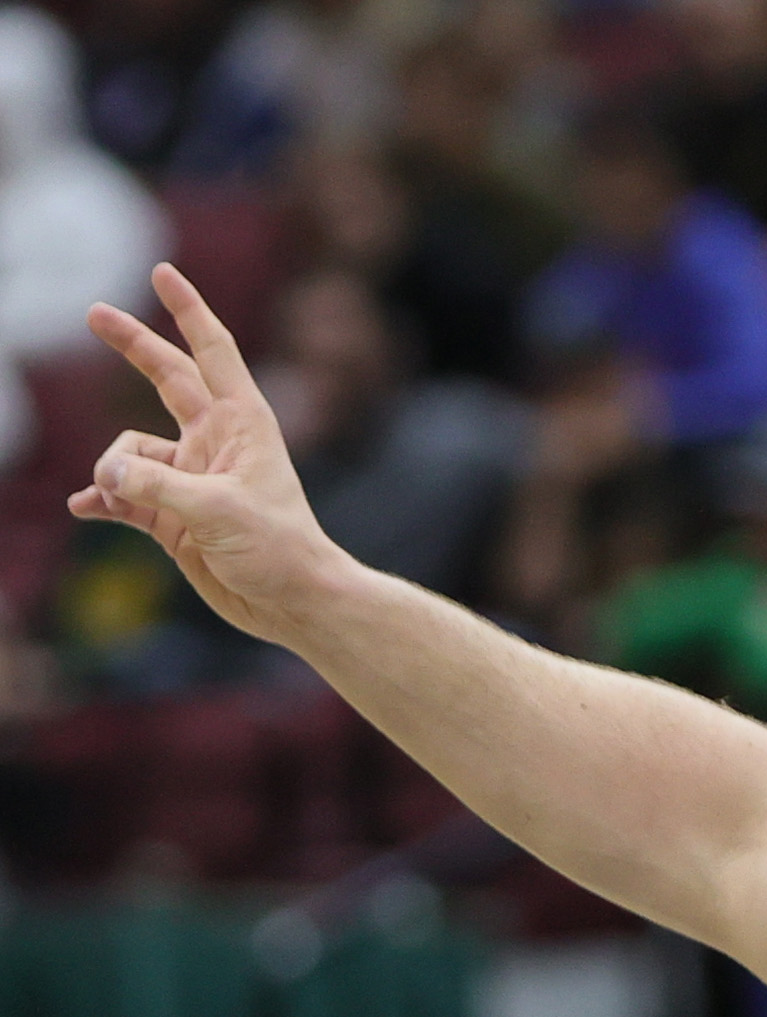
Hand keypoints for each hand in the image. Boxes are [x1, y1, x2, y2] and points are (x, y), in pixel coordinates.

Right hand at [69, 264, 350, 640]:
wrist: (291, 603)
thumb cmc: (277, 550)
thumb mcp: (218, 512)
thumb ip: (156, 488)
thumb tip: (102, 476)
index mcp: (242, 423)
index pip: (213, 351)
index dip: (188, 310)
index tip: (163, 271)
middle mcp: (214, 441)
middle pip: (166, 377)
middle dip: (133, 345)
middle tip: (93, 312)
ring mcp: (190, 476)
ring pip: (129, 452)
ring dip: (111, 472)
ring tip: (117, 499)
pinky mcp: (172, 514)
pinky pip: (122, 495)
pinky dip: (102, 500)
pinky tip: (84, 510)